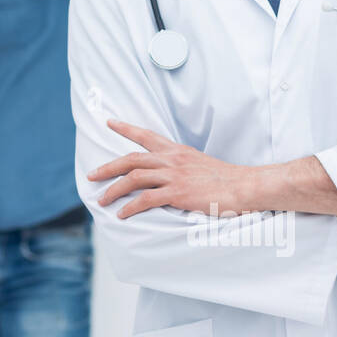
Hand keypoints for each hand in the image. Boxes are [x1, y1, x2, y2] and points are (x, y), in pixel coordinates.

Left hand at [88, 120, 250, 218]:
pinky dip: (131, 207)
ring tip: (102, 200)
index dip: (126, 128)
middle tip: (91, 175)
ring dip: (113, 190)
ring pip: (133, 178)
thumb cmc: (225, 179)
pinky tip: (123, 214)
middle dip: (108, 167)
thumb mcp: (199, 163)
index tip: (109, 122)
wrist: (245, 186)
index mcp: (177, 151)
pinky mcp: (178, 193)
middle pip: (131, 159)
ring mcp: (174, 176)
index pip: (146, 135)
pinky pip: (146, 199)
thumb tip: (167, 174)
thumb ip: (181, 165)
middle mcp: (172, 160)